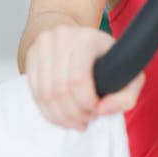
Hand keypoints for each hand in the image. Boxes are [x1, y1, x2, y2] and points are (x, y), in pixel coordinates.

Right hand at [25, 25, 145, 130]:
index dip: (86, 103)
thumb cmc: (103, 54)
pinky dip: (49, 112)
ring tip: (76, 120)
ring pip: (44, 95)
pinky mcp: (31, 56)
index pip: (78, 78)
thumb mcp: (126, 70)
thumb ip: (126, 95)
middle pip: (59, 90)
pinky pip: (35, 94)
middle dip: (74, 114)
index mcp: (86, 39)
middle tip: (86, 119)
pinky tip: (63, 114)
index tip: (97, 110)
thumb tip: (103, 110)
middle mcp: (62, 38)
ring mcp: (43, 46)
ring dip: (61, 116)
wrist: (79, 36)